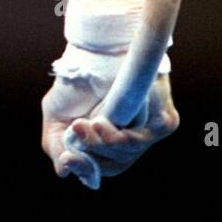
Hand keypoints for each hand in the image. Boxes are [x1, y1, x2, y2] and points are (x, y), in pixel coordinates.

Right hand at [41, 67, 178, 189]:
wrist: (97, 50)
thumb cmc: (78, 81)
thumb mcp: (57, 116)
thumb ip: (57, 145)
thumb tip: (64, 171)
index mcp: (110, 141)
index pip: (103, 167)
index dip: (86, 169)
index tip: (67, 159)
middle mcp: (133, 137)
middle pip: (117, 164)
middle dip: (92, 152)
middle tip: (75, 131)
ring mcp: (151, 130)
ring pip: (128, 153)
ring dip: (101, 142)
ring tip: (82, 123)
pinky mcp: (165, 121)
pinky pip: (145, 140)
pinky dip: (122, 137)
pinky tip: (102, 124)